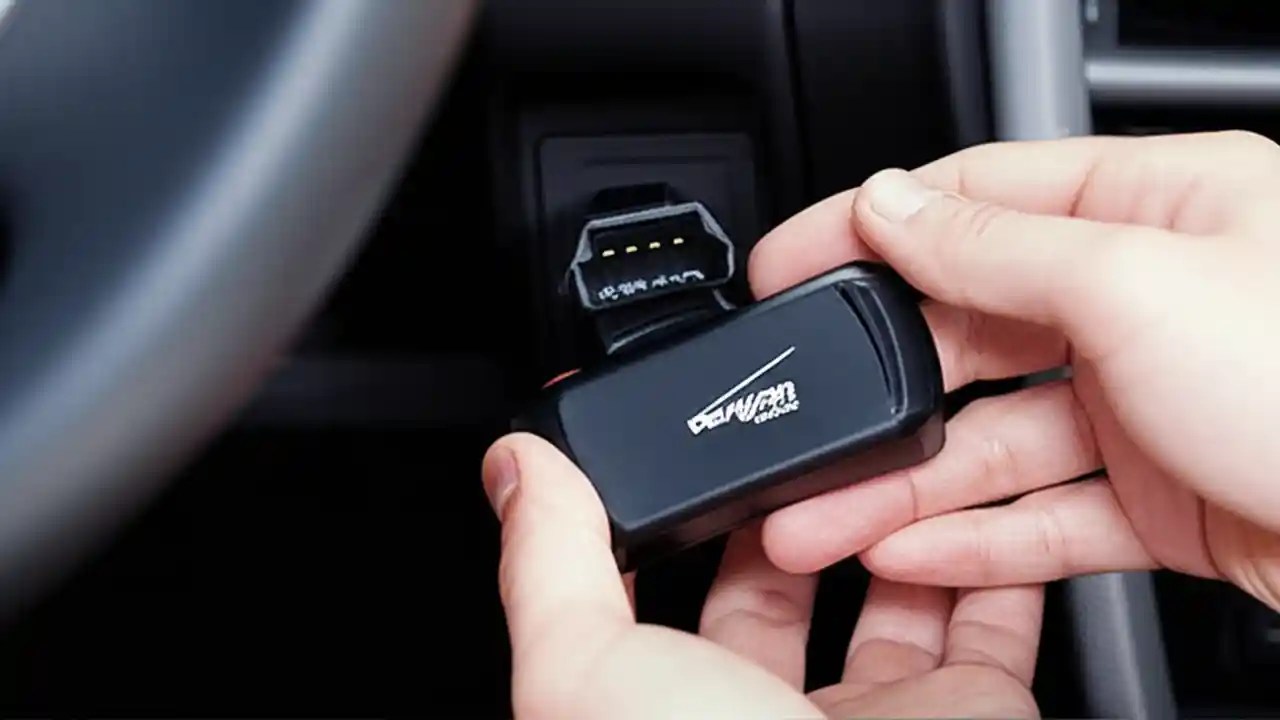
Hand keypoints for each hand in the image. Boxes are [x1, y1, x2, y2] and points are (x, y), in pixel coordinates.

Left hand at [482, 433, 1042, 718]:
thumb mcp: (584, 668)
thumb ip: (550, 562)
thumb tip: (514, 470)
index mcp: (673, 714)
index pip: (669, 602)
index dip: (681, 529)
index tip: (690, 457)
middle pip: (783, 595)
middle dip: (789, 517)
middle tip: (789, 444)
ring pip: (890, 601)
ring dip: (889, 529)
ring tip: (879, 462)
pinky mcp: (974, 713)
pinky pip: (991, 622)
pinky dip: (986, 563)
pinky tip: (968, 510)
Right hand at [750, 130, 1279, 609]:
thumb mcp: (1141, 286)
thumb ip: (998, 247)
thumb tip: (894, 202)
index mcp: (1155, 209)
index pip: (975, 199)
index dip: (869, 227)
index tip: (788, 262)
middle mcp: (1150, 299)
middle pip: (974, 332)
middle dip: (878, 385)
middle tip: (800, 417)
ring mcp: (1155, 402)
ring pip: (997, 440)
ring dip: (908, 484)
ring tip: (828, 518)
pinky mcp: (1166, 498)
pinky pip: (1046, 514)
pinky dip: (977, 538)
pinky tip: (913, 549)